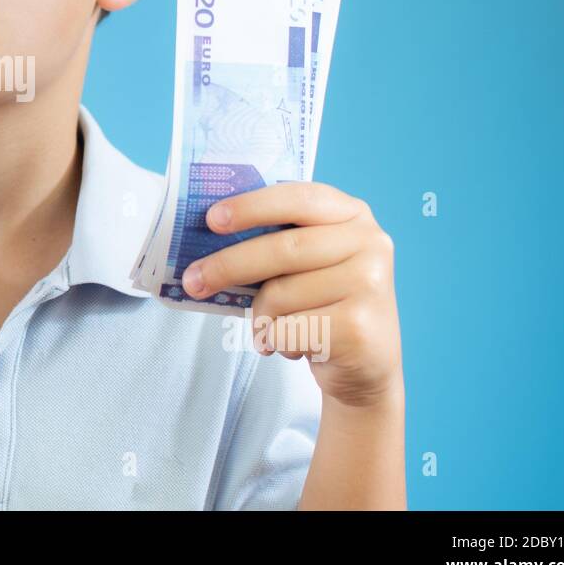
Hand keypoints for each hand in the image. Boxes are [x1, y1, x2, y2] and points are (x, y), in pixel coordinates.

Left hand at [181, 181, 401, 407]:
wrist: (365, 366)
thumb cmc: (321, 304)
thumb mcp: (307, 264)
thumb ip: (274, 242)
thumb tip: (205, 241)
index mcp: (351, 214)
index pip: (297, 198)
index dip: (251, 206)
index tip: (212, 219)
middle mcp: (370, 243)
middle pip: (282, 248)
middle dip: (228, 266)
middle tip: (193, 282)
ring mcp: (370, 284)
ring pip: (281, 294)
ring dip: (261, 317)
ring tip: (272, 327)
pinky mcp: (360, 326)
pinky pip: (290, 329)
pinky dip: (277, 341)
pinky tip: (293, 346)